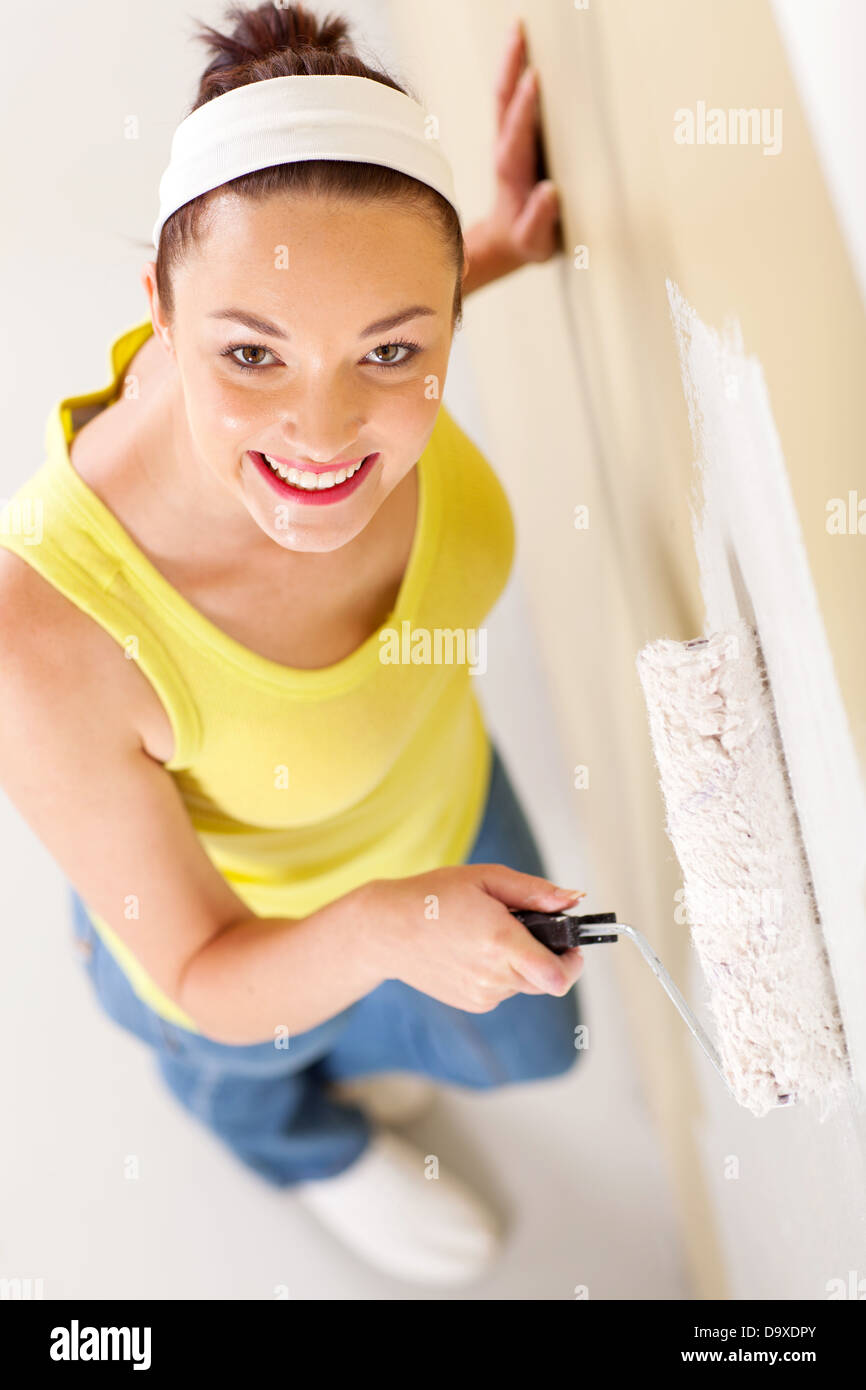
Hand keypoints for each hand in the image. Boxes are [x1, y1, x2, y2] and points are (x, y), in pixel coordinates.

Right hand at [363, 863, 585, 1012]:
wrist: (385, 930)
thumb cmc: (434, 896)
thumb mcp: (486, 878)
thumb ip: (535, 891)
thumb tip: (573, 900)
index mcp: (501, 942)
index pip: (557, 976)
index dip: (573, 962)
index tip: (571, 946)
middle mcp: (493, 975)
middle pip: (546, 980)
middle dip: (547, 957)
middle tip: (525, 929)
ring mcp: (482, 994)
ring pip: (524, 984)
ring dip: (520, 963)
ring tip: (488, 934)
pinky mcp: (472, 1003)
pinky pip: (504, 990)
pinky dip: (500, 972)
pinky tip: (474, 950)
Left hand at [463, 19, 562, 294]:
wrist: (506, 240)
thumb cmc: (524, 240)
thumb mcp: (533, 242)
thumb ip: (539, 221)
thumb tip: (549, 193)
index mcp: (511, 174)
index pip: (516, 136)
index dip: (523, 110)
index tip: (532, 80)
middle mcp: (506, 151)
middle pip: (504, 104)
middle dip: (510, 69)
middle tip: (519, 34)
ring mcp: (508, 141)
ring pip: (504, 95)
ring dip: (510, 61)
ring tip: (518, 27)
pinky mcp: (514, 137)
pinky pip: (512, 99)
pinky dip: (515, 70)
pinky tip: (522, 46)